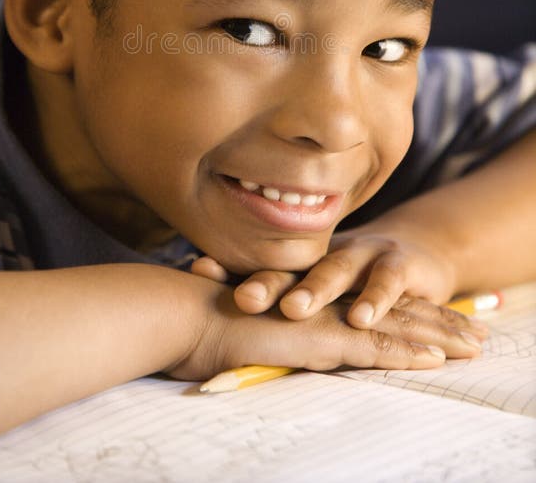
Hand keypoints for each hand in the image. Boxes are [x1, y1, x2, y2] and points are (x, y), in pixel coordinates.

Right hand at [167, 282, 486, 383]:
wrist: (185, 313)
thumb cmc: (204, 319)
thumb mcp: (243, 320)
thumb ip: (263, 315)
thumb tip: (263, 315)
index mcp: (315, 301)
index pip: (372, 303)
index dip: (409, 309)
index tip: (441, 315)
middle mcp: (327, 304)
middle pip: (395, 309)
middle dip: (439, 319)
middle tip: (475, 327)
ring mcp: (325, 319)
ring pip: (396, 325)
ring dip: (439, 335)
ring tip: (475, 343)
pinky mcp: (319, 339)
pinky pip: (373, 347)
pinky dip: (408, 352)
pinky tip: (437, 358)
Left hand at [191, 226, 464, 329]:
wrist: (417, 256)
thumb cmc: (355, 282)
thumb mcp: (318, 292)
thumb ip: (280, 305)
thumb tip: (210, 318)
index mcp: (302, 260)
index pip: (262, 263)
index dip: (231, 265)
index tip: (198, 267)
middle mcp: (327, 252)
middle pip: (293, 266)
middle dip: (267, 282)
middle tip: (243, 299)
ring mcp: (363, 253)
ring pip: (336, 269)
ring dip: (316, 288)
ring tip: (294, 310)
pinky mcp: (400, 264)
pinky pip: (386, 282)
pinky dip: (374, 299)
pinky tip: (360, 318)